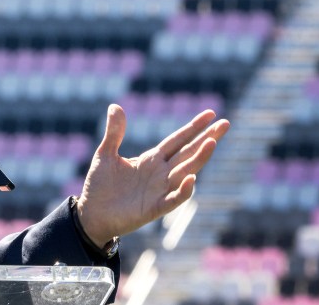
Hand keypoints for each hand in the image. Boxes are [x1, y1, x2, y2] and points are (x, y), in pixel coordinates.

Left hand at [75, 104, 229, 246]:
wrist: (92, 213)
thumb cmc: (101, 185)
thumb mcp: (106, 154)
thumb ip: (114, 133)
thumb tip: (115, 105)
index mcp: (151, 159)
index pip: (178, 140)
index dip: (193, 127)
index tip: (211, 113)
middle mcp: (161, 173)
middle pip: (188, 153)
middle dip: (207, 138)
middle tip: (226, 123)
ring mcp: (160, 190)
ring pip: (185, 172)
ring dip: (199, 158)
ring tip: (212, 142)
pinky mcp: (154, 208)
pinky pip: (173, 199)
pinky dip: (183, 190)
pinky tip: (191, 178)